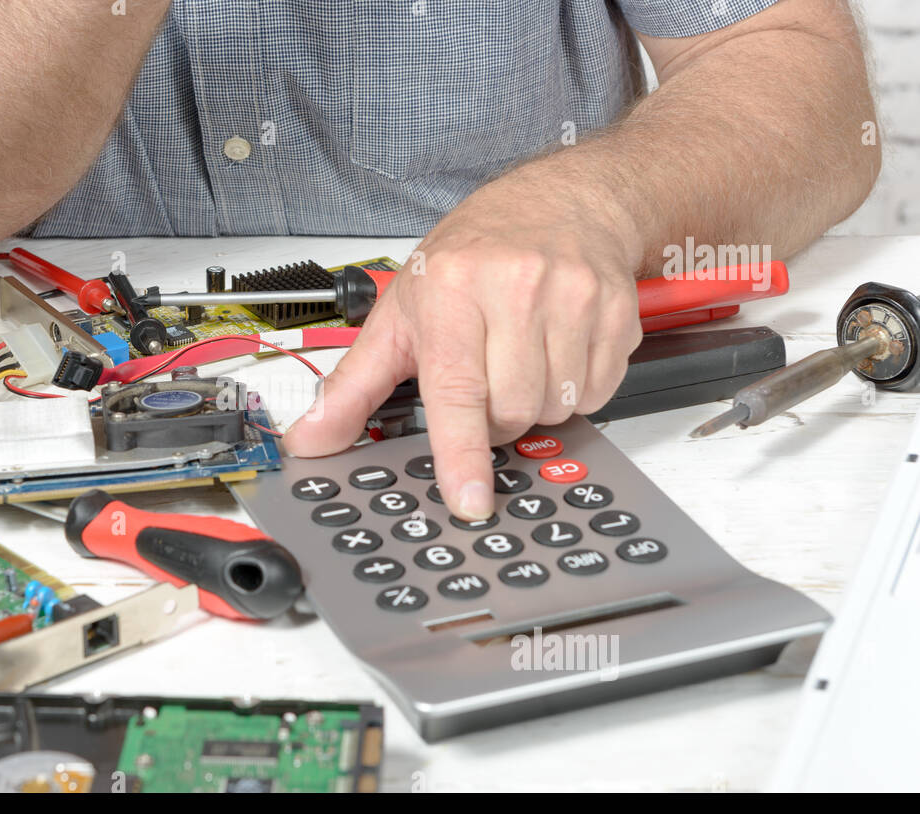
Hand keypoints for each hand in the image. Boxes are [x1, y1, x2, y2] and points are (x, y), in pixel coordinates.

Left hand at [283, 173, 643, 520]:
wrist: (558, 201)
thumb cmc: (471, 258)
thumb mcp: (400, 315)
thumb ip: (353, 386)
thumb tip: (313, 439)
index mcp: (450, 290)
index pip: (457, 389)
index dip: (462, 452)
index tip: (468, 497)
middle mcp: (514, 287)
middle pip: (511, 410)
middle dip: (494, 419)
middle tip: (484, 381)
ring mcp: (572, 296)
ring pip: (556, 407)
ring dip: (536, 404)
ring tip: (520, 358)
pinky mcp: (615, 309)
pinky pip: (598, 391)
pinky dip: (576, 389)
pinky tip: (557, 351)